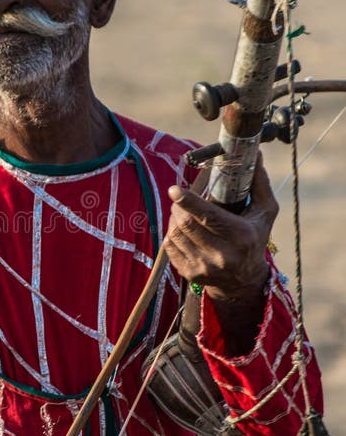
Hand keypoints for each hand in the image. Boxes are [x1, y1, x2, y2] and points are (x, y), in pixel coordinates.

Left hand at [164, 156, 277, 302]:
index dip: (188, 201)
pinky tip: (182, 230)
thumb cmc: (255, 239)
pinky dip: (172, 234)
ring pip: (175, 234)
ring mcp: (204, 267)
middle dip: (178, 206)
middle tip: (178, 197)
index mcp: (240, 236)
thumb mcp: (265, 212)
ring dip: (174, 218)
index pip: (208, 216)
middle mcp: (222, 254)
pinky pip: (170, 247)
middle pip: (186, 224)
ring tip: (182, 212)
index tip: (175, 189)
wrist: (244, 281)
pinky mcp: (190, 274)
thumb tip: (254, 154)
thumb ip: (259, 183)